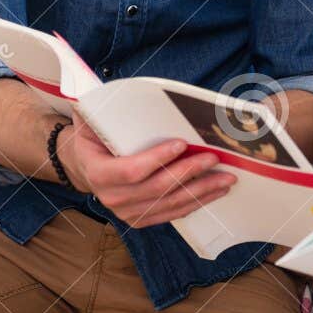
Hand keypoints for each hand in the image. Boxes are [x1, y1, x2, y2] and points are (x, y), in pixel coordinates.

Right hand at [59, 110, 234, 227]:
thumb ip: (104, 108)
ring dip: (201, 191)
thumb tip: (128, 93)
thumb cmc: (95, 136)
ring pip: (170, 204)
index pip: (131, 170)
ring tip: (225, 178)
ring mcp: (127, 212)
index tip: (181, 143)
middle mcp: (112, 197)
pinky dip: (196, 202)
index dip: (157, 159)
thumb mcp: (92, 118)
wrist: (86, 163)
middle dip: (189, 172)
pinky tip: (214, 192)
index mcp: (98, 172)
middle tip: (214, 158)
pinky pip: (173, 213)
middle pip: (158, 188)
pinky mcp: (141, 218)